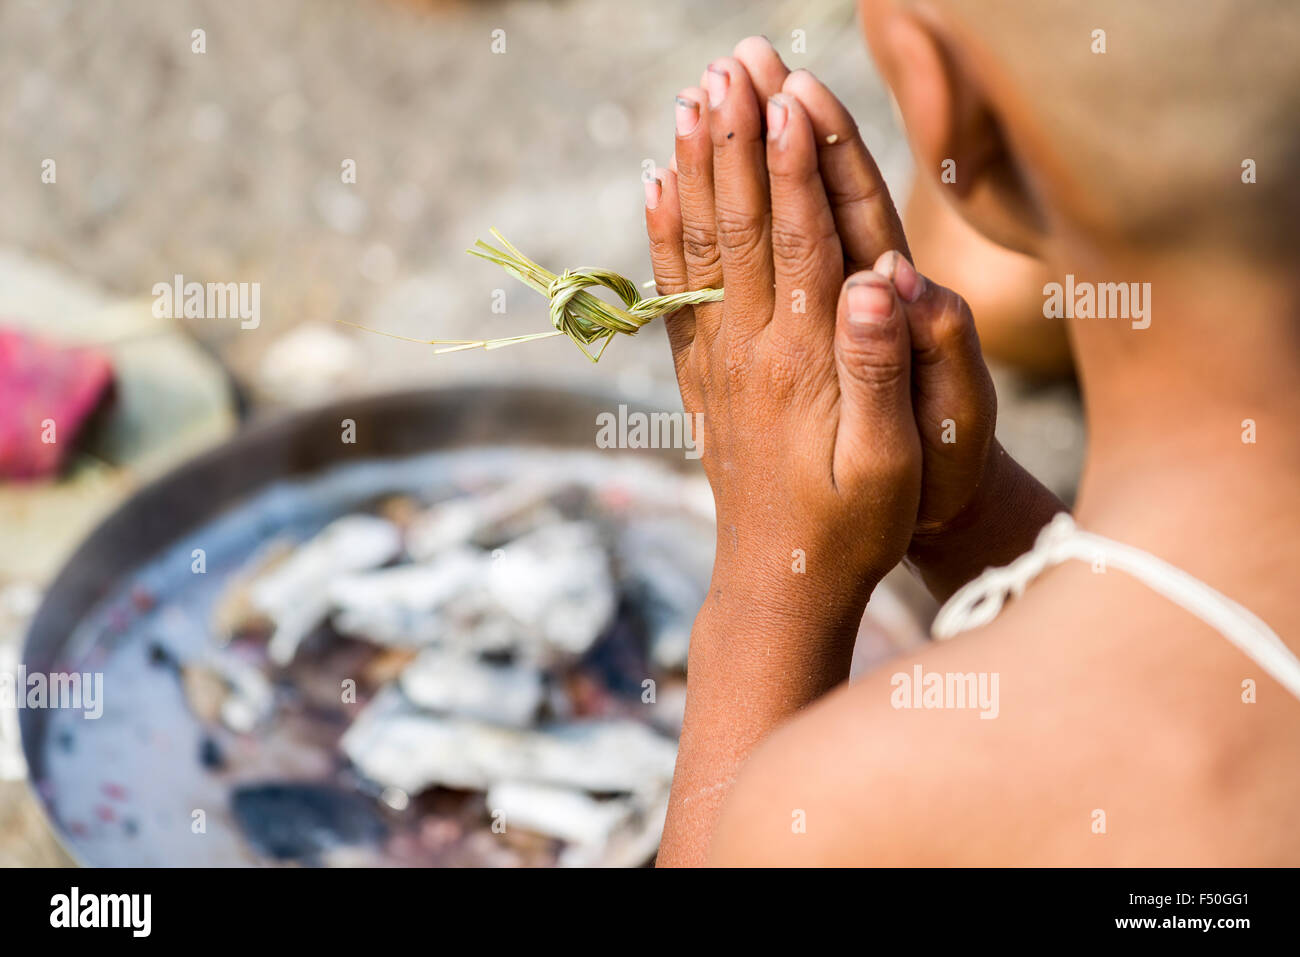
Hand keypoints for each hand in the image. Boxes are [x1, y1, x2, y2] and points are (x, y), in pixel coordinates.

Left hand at [644, 47, 922, 609]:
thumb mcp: (890, 465)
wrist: (777, 584)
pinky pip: (674, 294)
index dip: (795, 166)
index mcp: (806, 362)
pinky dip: (662, 236)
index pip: (799, 242)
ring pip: (701, 248)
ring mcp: (718, 361)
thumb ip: (885, 372)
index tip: (788, 93)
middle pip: (740, 226)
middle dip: (738, 140)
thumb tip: (880, 280)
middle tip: (734, 64)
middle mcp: (751, 350)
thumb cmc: (851, 530)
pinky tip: (654, 187)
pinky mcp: (702, 378)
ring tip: (692, 99)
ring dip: (696, 170)